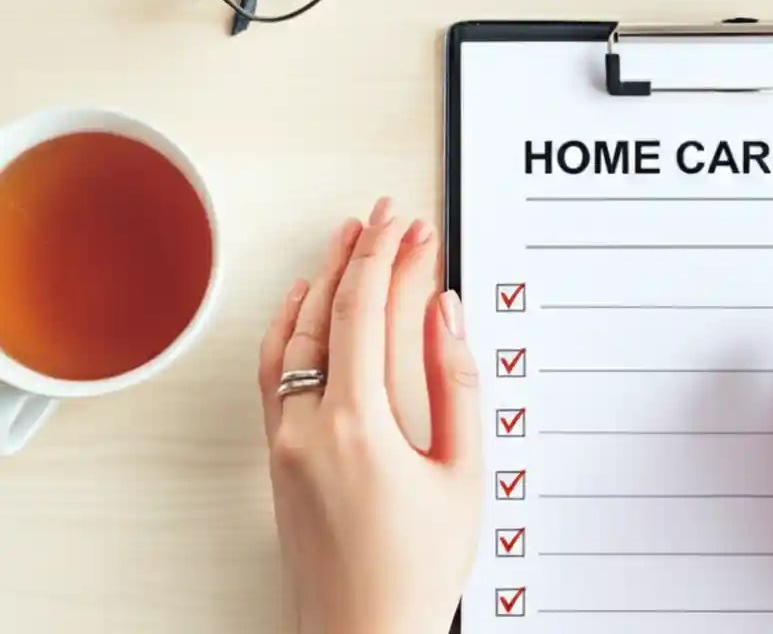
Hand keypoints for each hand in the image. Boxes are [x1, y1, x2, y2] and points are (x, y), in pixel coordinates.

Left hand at [257, 198, 482, 633]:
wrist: (361, 633)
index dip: (390, 258)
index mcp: (359, 427)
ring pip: (294, 335)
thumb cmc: (415, 571)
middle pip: (331, 313)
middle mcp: (309, 426)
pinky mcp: (278, 455)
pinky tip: (303, 303)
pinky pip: (273, 369)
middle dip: (362, 255)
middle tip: (387, 218)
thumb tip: (445, 316)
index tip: (409, 224)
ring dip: (323, 280)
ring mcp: (285, 440)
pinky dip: (288, 325)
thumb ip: (454, 385)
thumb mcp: (461, 474)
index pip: (369, 313)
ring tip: (347, 239)